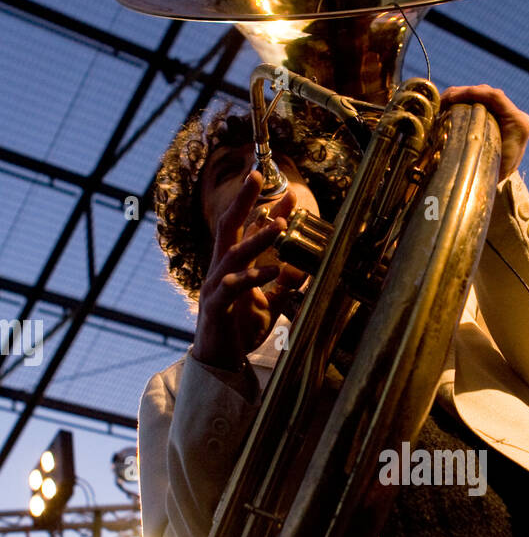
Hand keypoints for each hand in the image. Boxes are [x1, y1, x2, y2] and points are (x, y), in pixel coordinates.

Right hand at [192, 170, 307, 370]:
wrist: (219, 361)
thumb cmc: (240, 330)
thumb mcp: (271, 304)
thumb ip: (285, 285)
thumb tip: (305, 266)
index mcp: (232, 265)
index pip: (246, 228)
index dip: (264, 208)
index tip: (289, 192)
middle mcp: (220, 269)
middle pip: (227, 225)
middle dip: (242, 199)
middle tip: (257, 175)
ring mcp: (215, 286)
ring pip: (233, 253)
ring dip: (256, 237)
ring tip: (280, 224)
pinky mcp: (216, 306)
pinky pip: (234, 286)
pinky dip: (253, 276)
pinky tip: (273, 269)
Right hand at [438, 84, 528, 181]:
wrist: (503, 178)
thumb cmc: (497, 177)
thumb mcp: (493, 171)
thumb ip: (484, 165)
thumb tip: (451, 172)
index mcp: (519, 124)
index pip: (496, 98)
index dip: (473, 93)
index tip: (451, 98)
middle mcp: (515, 114)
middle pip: (487, 92)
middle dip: (462, 93)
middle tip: (442, 100)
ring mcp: (507, 111)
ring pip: (482, 94)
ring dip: (461, 95)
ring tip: (442, 102)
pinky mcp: (498, 112)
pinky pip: (481, 100)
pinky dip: (464, 100)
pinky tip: (449, 104)